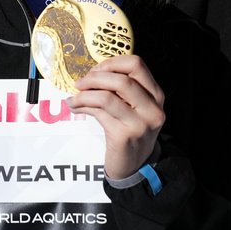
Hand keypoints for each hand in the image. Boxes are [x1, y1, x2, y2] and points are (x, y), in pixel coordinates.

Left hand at [69, 54, 165, 180]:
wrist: (134, 166)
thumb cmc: (130, 131)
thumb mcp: (134, 108)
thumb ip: (121, 89)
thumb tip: (92, 73)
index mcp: (156, 95)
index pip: (136, 64)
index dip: (112, 63)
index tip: (95, 70)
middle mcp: (153, 108)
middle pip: (122, 79)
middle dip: (95, 77)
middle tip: (80, 83)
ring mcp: (140, 123)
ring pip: (107, 96)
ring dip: (84, 94)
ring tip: (74, 97)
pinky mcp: (124, 136)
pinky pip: (99, 113)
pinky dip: (82, 106)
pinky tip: (75, 107)